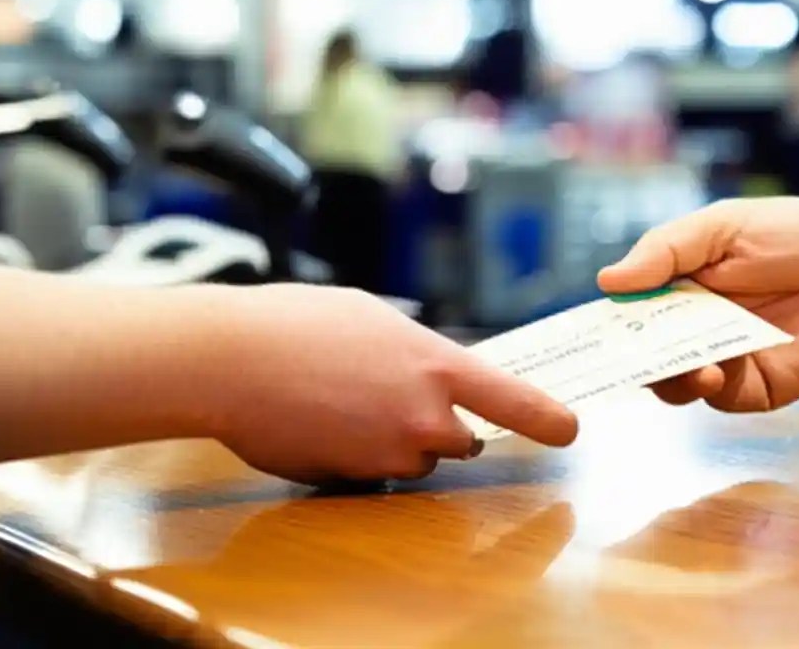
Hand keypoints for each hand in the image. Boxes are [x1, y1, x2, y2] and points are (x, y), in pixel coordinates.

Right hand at [201, 285, 577, 483]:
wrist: (230, 360)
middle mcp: (424, 418)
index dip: (547, 419)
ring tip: (341, 400)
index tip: (569, 430)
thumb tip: (429, 373)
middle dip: (437, 425)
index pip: (513, 401)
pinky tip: (321, 420)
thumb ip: (417, 351)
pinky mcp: (352, 480)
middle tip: (387, 392)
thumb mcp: (374, 318)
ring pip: (412, 460)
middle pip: (458, 440)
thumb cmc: (297, 324)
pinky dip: (356, 455)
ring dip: (393, 441)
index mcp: (437, 367)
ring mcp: (388, 454)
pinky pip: (371, 473)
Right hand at [597, 197, 798, 411]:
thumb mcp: (720, 227)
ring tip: (690, 367)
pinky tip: (721, 370)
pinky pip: (725, 398)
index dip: (604, 327)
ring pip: (677, 385)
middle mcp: (693, 330)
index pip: (628, 315)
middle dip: (632, 362)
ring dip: (673, 380)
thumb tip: (608, 281)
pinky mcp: (757, 388)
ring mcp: (724, 360)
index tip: (582, 337)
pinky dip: (716, 387)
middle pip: (644, 357)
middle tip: (627, 359)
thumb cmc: (791, 235)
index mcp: (676, 289)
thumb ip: (665, 252)